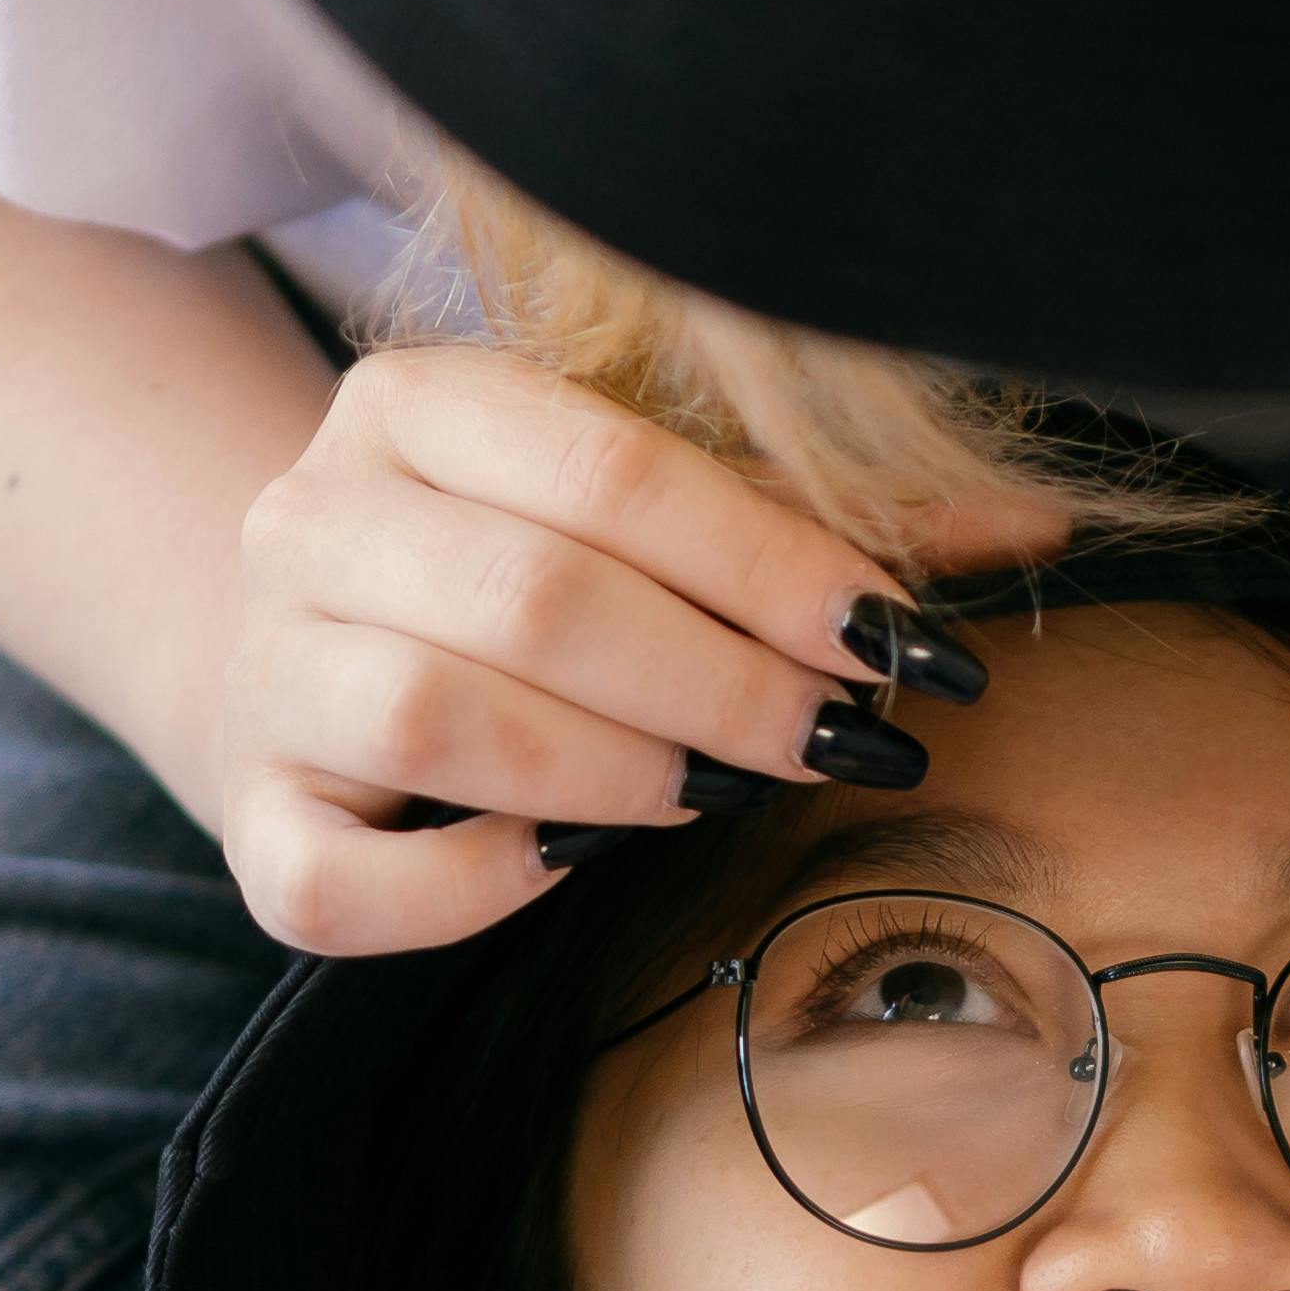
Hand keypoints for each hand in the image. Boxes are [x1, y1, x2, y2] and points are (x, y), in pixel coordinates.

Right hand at [214, 345, 1033, 953]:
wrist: (316, 659)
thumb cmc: (520, 577)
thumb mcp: (654, 519)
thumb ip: (822, 521)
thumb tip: (1041, 527)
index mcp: (416, 403)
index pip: (611, 472)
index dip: (771, 567)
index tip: (893, 641)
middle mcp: (311, 516)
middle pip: (533, 596)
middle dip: (719, 682)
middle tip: (835, 738)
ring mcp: (266, 668)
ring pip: (433, 717)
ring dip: (612, 769)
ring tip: (712, 790)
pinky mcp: (248, 817)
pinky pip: (340, 879)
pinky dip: (465, 887)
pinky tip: (557, 863)